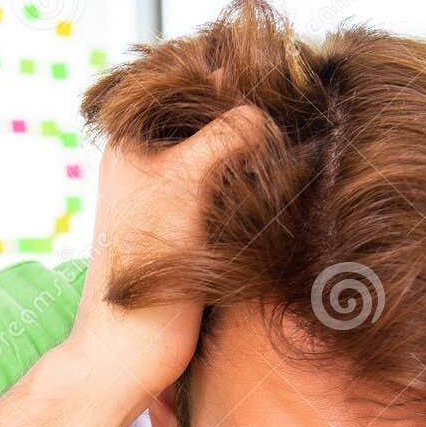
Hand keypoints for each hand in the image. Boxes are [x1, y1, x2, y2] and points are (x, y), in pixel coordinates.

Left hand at [67, 104, 268, 401]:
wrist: (132, 348)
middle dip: (250, 114)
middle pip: (211, 117)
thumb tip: (264, 115)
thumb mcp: (186, 180)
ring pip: (225, 152)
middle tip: (293, 114)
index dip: (232, 78)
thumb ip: (226, 134)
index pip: (188, 83)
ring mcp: (174, 193)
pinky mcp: (196, 226)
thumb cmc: (147, 264)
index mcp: (132, 139)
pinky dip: (256, 182)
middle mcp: (150, 160)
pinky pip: (231, 187)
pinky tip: (281, 184)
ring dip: (258, 149)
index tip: (278, 79)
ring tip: (291, 148)